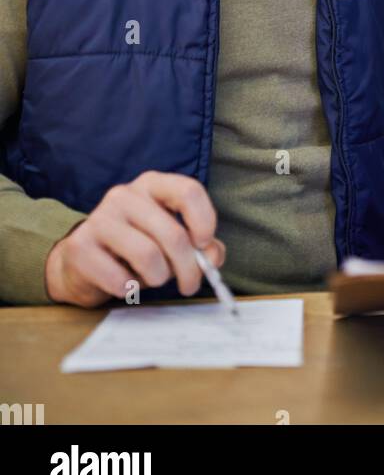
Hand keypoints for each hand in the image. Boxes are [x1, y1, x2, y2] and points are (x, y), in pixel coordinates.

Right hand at [44, 171, 225, 307]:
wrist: (83, 263)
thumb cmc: (136, 248)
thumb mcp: (171, 242)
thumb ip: (199, 246)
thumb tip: (213, 256)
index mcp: (152, 185)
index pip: (188, 190)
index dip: (204, 220)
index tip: (205, 244)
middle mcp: (125, 195)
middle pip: (173, 233)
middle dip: (188, 268)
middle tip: (190, 285)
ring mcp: (100, 218)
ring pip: (148, 255)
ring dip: (159, 278)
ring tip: (154, 279)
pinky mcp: (80, 246)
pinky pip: (119, 278)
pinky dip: (130, 289)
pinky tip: (125, 283)